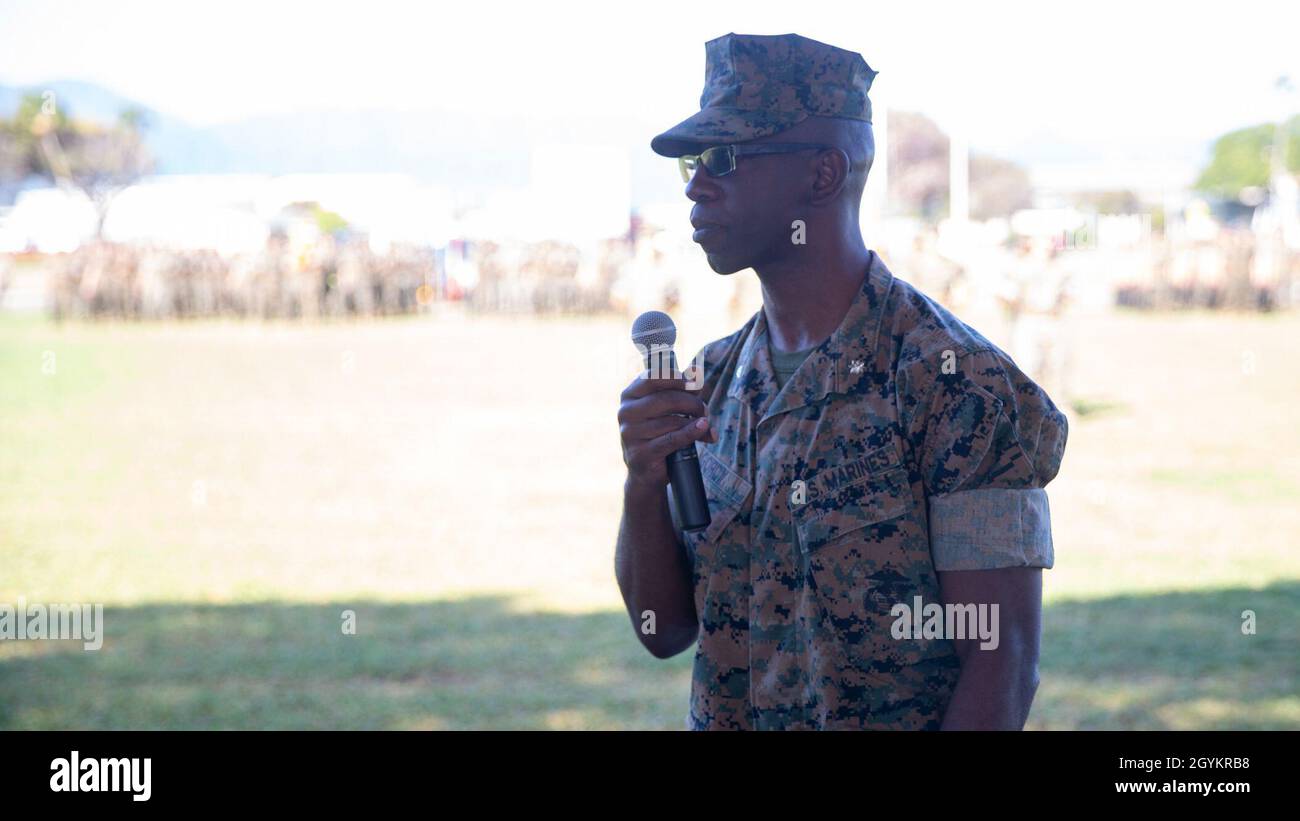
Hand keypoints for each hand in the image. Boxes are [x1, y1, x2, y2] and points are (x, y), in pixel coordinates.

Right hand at [617, 363, 717, 491]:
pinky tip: (704, 429)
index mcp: (629, 395)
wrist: (645, 471)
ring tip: (705, 424)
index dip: (678, 378)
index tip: (695, 385)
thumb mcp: (665, 409)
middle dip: (692, 403)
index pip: (654, 377)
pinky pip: (673, 439)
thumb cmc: (658, 433)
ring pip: (672, 420)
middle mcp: (625, 412)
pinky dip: (692, 432)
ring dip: (695, 421)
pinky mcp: (641, 453)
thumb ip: (679, 390)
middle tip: (704, 410)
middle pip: (667, 399)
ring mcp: (630, 433)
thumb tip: (696, 372)